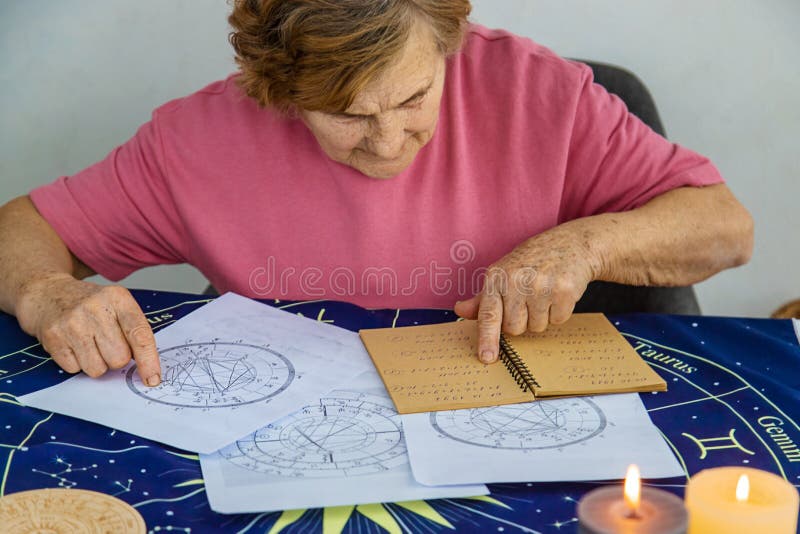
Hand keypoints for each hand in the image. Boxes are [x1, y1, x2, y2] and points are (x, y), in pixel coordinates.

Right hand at [15, 273, 160, 384]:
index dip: (148, 360)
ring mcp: (72, 323)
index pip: (139, 335)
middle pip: (119, 358)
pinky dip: (77, 363)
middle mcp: (95, 308)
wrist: (49, 294)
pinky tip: (74, 345)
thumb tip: (147, 367)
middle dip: (117, 358)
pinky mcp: (53, 337)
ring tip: (89, 343)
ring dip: (97, 363)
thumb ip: (134, 331)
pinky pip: (75, 369)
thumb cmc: (91, 305)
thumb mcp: (117, 305)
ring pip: (97, 369)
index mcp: (118, 298)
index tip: (153, 378)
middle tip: (107, 344)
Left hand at [454, 225, 600, 363]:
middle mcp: (517, 280)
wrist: (572, 244)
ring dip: (541, 317)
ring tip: (545, 293)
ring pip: (536, 327)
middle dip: (521, 321)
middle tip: (529, 299)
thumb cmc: (533, 261)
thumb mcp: (504, 273)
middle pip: (513, 328)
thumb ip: (483, 298)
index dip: (487, 338)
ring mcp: (542, 286)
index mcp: (497, 276)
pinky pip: (557, 321)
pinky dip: (559, 312)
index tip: (487, 358)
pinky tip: (558, 293)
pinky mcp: (564, 292)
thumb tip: (460, 310)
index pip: (488, 313)